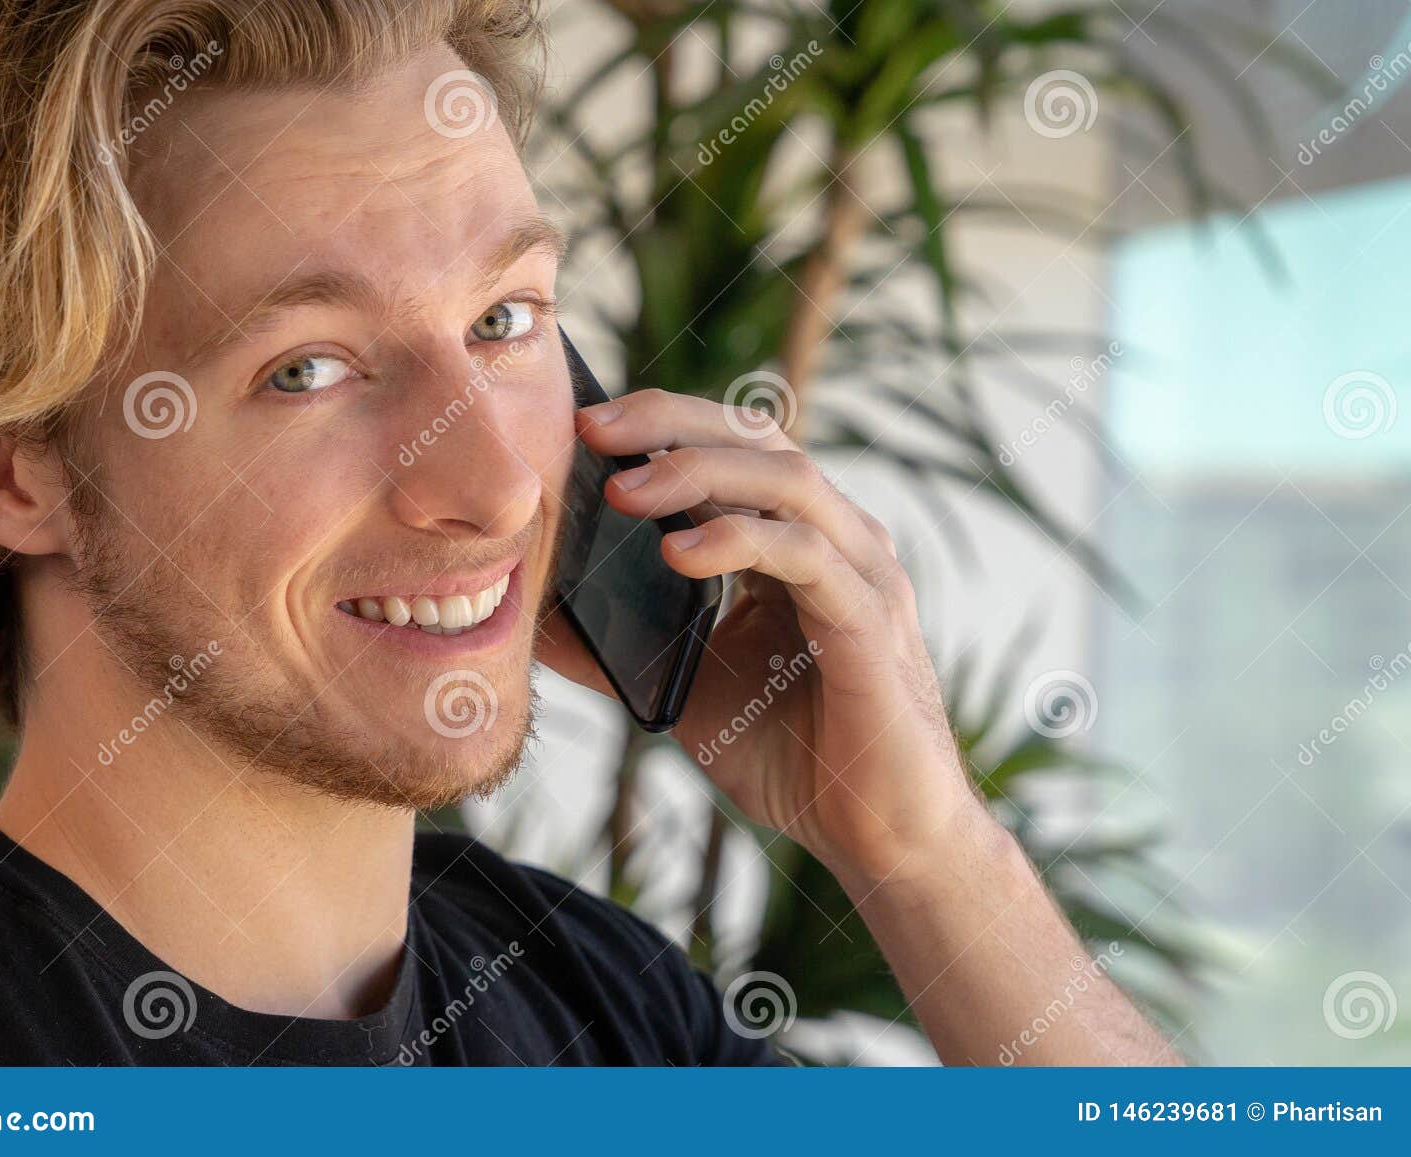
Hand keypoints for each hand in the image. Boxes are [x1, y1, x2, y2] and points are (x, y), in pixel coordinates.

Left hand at [539, 389, 993, 887]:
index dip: (665, 424)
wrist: (879, 836)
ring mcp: (863, 577)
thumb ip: (621, 649)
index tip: (587, 425)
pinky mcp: (870, 624)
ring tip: (624, 490)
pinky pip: (806, 557)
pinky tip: (679, 551)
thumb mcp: (688, 691)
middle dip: (672, 424)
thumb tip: (535, 616)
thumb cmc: (796, 760)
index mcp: (799, 545)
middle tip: (593, 429)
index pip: (737, 448)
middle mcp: (839, 543)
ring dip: (698, 473)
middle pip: (762, 440)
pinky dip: (740, 540)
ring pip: (787, 481)